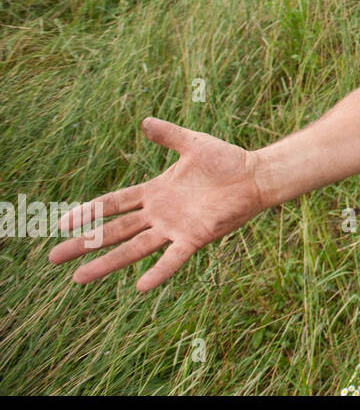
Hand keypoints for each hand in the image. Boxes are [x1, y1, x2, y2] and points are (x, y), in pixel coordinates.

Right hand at [48, 117, 267, 291]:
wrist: (255, 176)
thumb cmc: (227, 160)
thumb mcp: (193, 143)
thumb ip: (168, 135)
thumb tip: (144, 123)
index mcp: (155, 191)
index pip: (113, 204)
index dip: (88, 212)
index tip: (61, 222)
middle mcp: (159, 213)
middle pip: (113, 231)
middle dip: (84, 243)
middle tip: (53, 257)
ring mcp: (175, 228)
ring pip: (133, 249)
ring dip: (107, 263)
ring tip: (78, 278)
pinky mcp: (195, 238)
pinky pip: (173, 258)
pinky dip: (158, 272)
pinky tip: (140, 287)